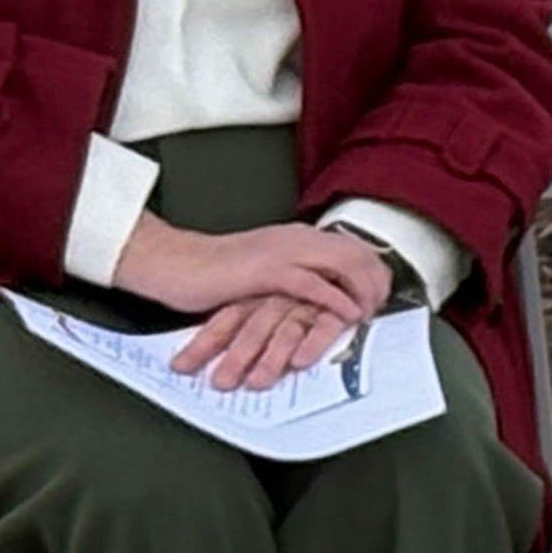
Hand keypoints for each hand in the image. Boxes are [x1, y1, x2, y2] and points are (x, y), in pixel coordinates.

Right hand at [108, 215, 390, 379]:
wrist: (172, 262)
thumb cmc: (210, 272)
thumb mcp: (262, 269)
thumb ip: (291, 275)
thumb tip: (318, 294)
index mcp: (295, 237)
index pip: (352, 246)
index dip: (373, 272)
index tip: (379, 297)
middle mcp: (294, 238)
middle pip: (356, 252)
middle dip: (376, 282)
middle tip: (379, 309)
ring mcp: (281, 252)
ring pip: (342, 263)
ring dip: (362, 291)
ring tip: (368, 313)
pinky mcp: (266, 271)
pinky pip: (313, 284)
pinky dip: (335, 300)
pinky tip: (347, 315)